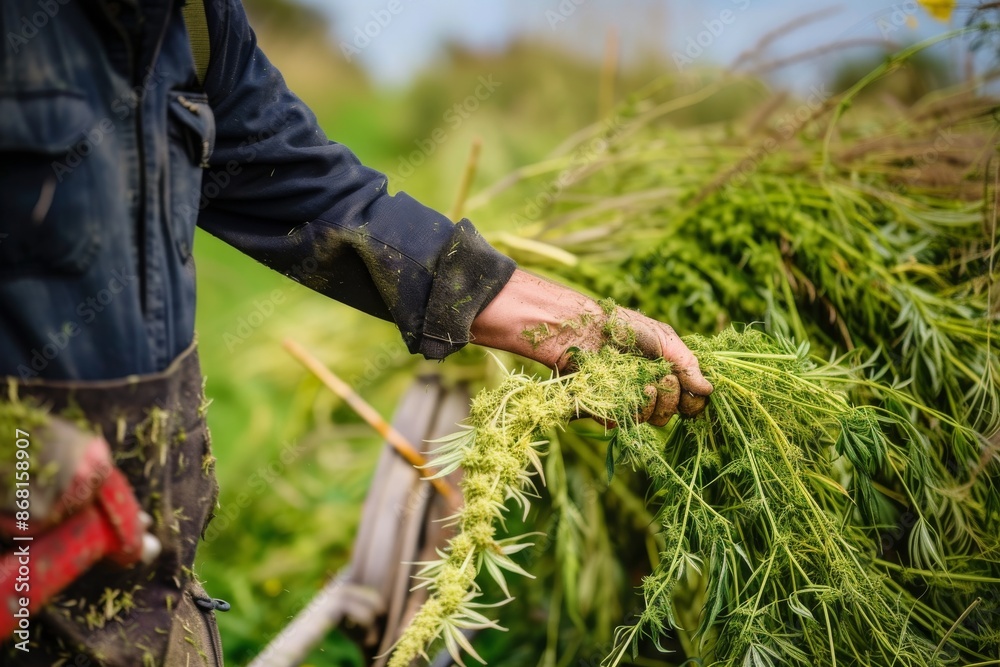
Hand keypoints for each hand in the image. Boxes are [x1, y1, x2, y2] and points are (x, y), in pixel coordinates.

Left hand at [469, 270, 712, 424]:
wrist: (584, 328)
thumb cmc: (624, 326)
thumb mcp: (663, 338)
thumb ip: (687, 363)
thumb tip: (710, 389)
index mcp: (665, 374)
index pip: (688, 401)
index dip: (694, 402)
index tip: (695, 394)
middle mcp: (648, 390)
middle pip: (670, 413)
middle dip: (671, 398)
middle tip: (662, 376)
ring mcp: (625, 399)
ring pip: (648, 420)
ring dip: (651, 403)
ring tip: (644, 383)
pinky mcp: (604, 407)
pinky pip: (622, 420)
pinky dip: (626, 407)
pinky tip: (623, 389)